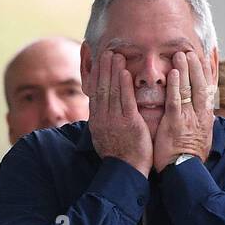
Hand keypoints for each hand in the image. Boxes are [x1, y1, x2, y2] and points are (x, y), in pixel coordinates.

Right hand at [88, 49, 152, 177]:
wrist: (125, 172)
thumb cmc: (119, 157)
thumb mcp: (105, 138)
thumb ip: (104, 123)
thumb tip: (102, 113)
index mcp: (97, 122)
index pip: (95, 94)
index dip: (97, 77)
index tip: (98, 64)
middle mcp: (103, 119)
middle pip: (102, 89)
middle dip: (104, 69)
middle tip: (106, 52)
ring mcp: (115, 120)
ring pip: (112, 91)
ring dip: (114, 71)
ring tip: (115, 55)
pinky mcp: (129, 123)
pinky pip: (125, 100)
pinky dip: (124, 85)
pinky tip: (125, 72)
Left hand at [152, 50, 213, 172]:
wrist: (184, 171)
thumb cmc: (189, 156)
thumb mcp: (201, 136)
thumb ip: (200, 122)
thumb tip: (203, 113)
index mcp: (206, 116)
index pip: (208, 89)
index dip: (206, 72)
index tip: (204, 58)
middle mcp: (200, 114)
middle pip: (200, 85)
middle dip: (196, 66)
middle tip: (191, 51)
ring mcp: (188, 118)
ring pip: (188, 89)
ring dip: (185, 70)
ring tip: (181, 55)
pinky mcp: (175, 123)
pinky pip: (175, 101)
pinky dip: (175, 86)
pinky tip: (173, 73)